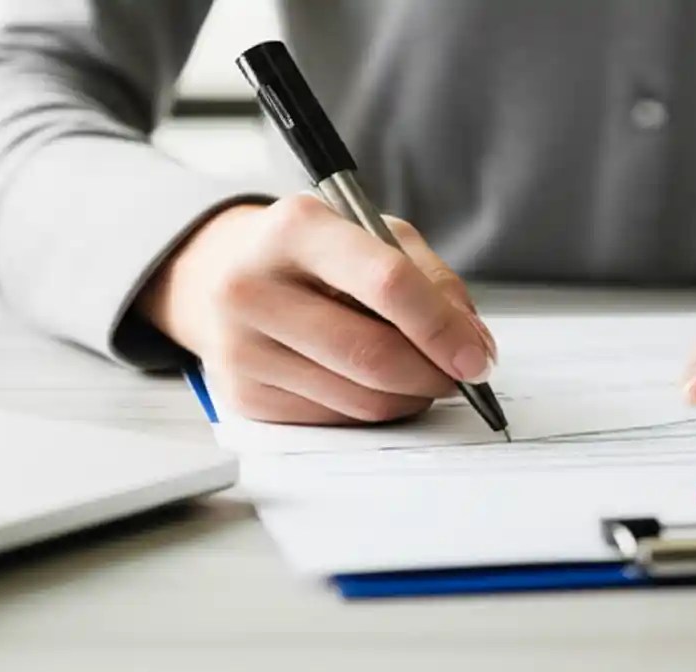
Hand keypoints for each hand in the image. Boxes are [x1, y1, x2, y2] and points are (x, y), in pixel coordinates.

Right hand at [139, 195, 495, 423]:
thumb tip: (471, 343)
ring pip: (359, 398)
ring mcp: (242, 346)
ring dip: (409, 396)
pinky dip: (372, 409)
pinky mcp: (243, 394)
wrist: (218, 274)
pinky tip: (372, 383)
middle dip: (434, 374)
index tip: (477, 356)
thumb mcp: (371, 233)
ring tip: (418, 374)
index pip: (386, 283)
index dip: (442, 327)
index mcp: (295, 228)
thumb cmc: (308, 253)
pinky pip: (335, 419)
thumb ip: (429, 279)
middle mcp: (254, 287)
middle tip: (460, 375)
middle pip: (372, 355)